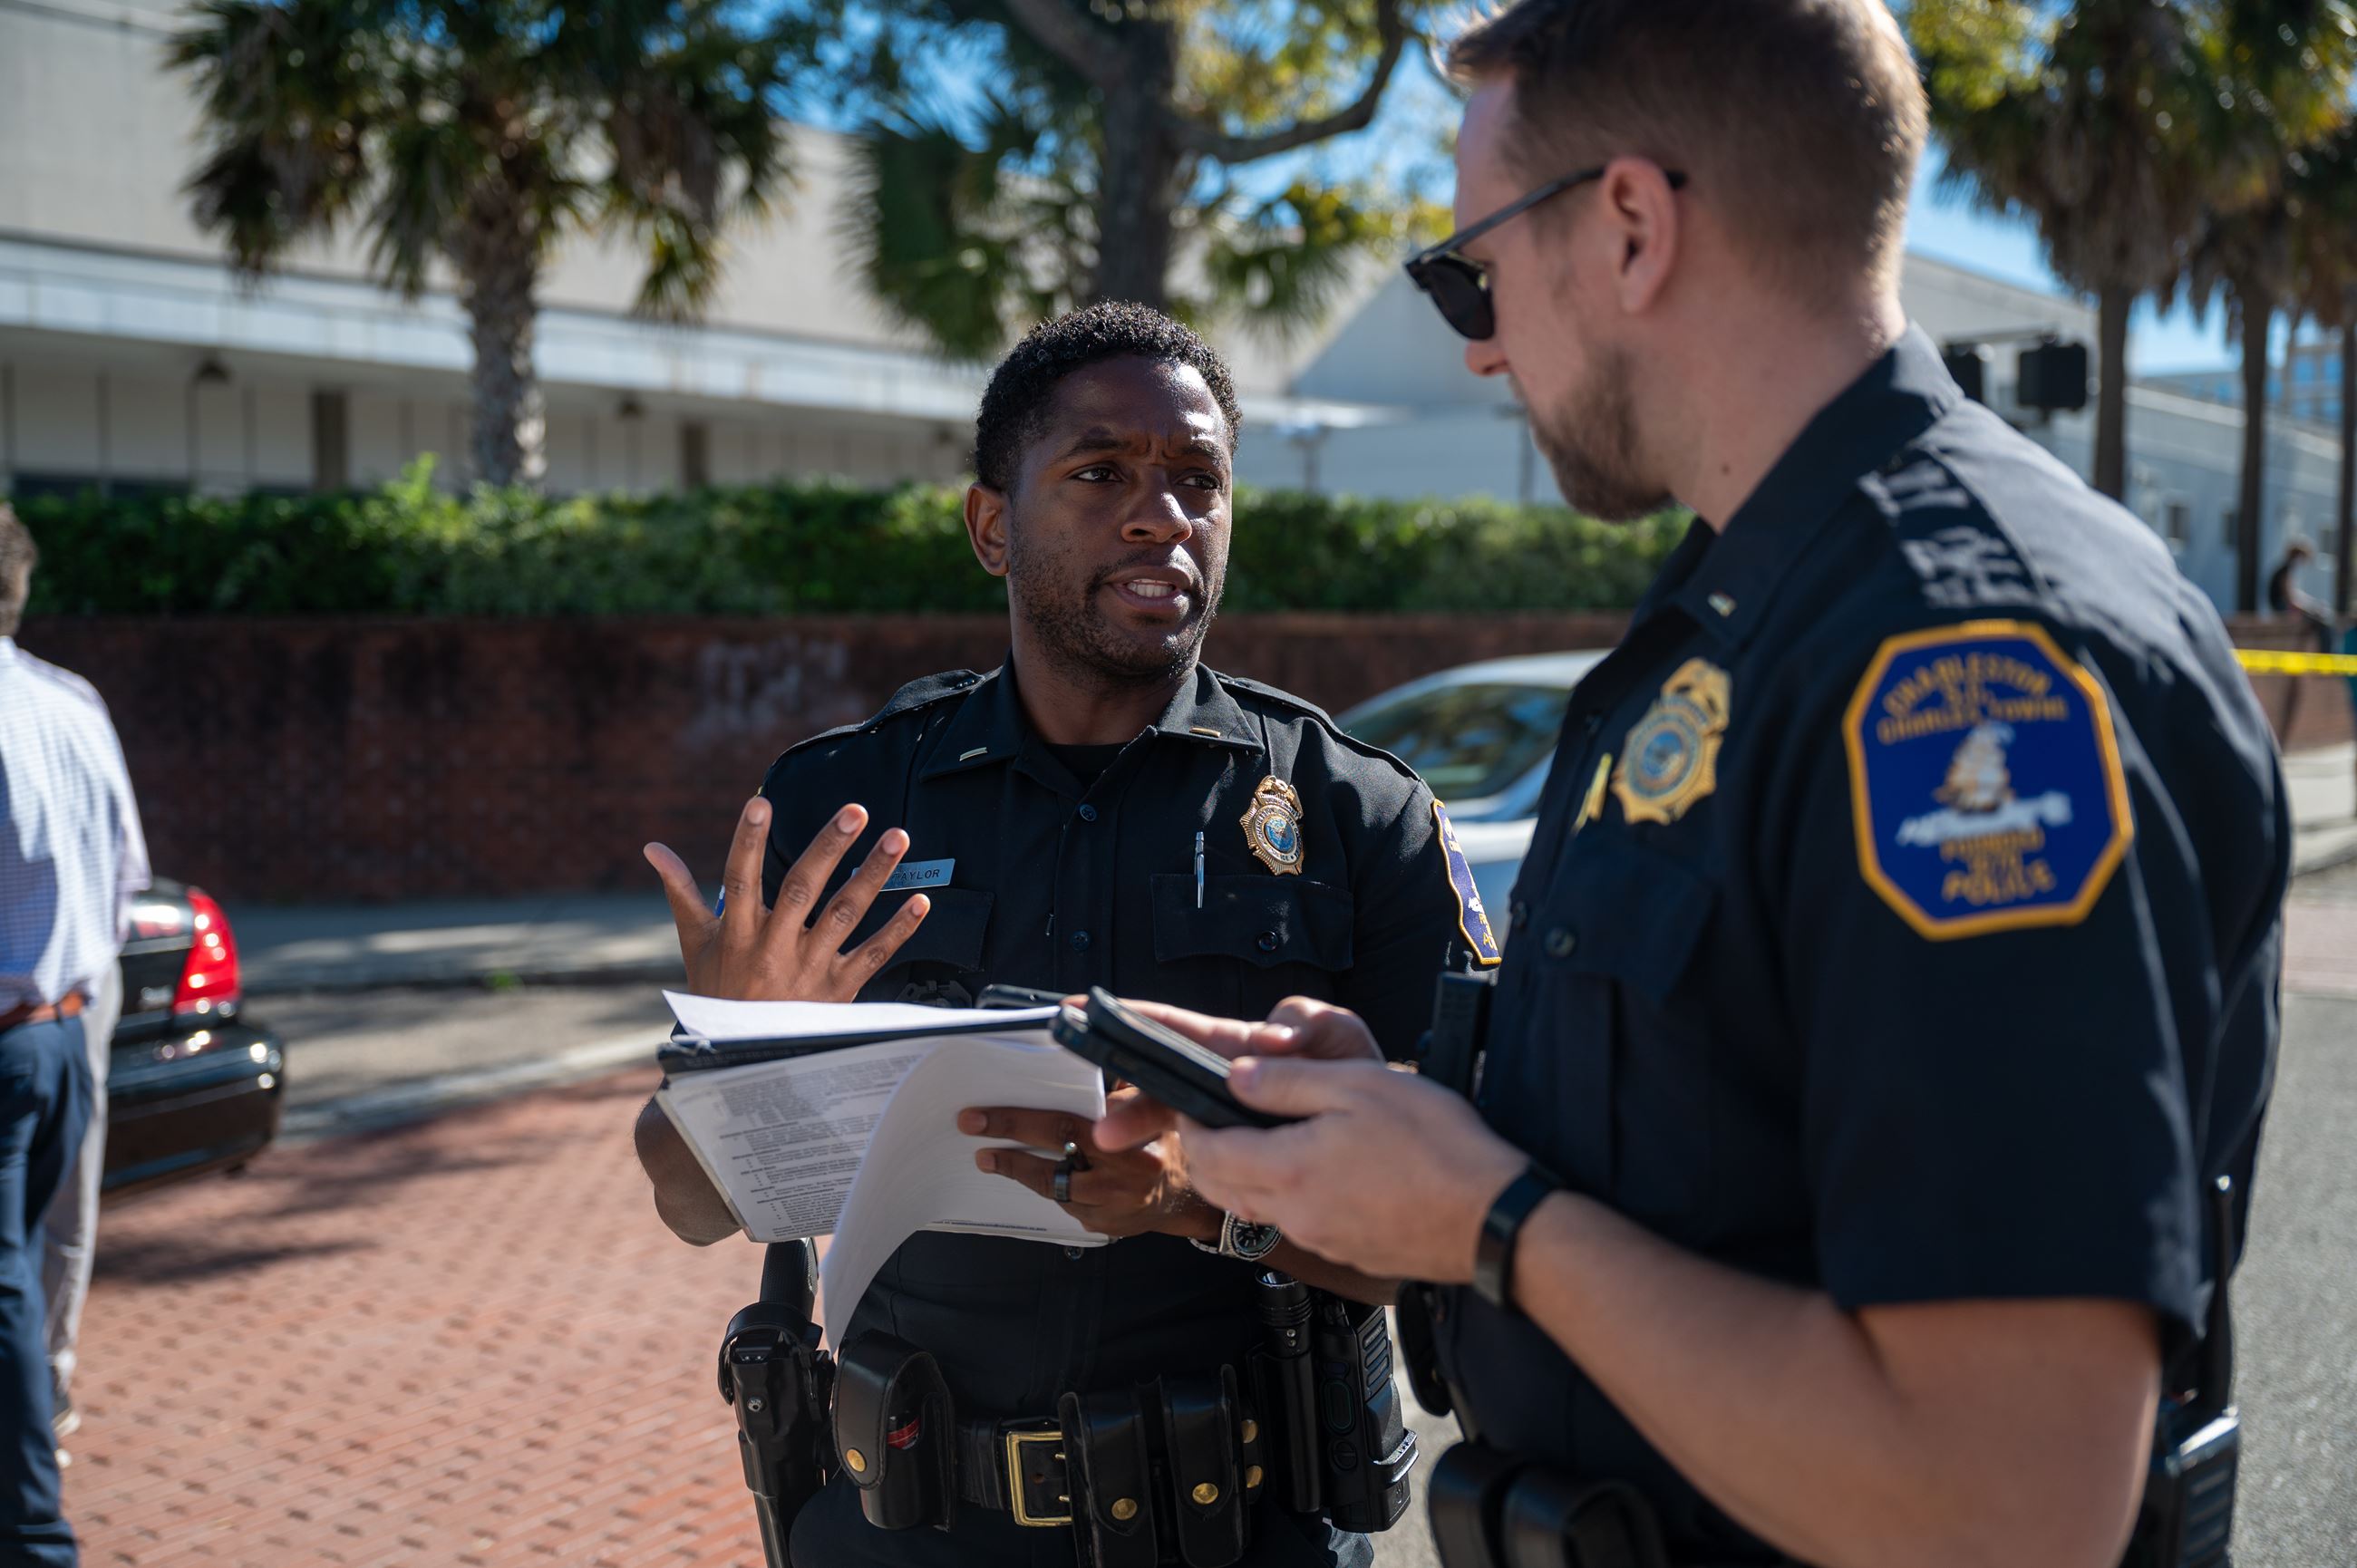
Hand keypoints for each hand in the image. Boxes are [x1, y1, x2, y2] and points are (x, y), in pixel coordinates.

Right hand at [644, 798, 930, 1000]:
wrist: (744, 1057)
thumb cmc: (719, 990)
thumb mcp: (695, 943)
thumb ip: (681, 891)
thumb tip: (653, 847)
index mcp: (736, 933)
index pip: (739, 880)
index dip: (747, 842)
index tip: (761, 804)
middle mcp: (774, 947)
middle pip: (804, 889)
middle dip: (829, 847)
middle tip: (855, 811)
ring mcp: (809, 968)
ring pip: (845, 914)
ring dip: (873, 874)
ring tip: (897, 837)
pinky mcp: (838, 989)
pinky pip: (873, 955)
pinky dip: (899, 929)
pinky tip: (921, 900)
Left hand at [959, 1090, 1216, 1241]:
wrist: (1185, 1198)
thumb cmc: (1165, 1143)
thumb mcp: (1152, 1106)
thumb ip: (1117, 1089)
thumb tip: (1074, 1062)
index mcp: (1135, 1132)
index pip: (1069, 1120)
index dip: (1024, 1116)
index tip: (989, 1105)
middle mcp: (1124, 1169)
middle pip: (1055, 1145)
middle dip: (1009, 1131)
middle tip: (972, 1123)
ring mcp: (1112, 1202)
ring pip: (1052, 1183)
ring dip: (1016, 1168)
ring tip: (988, 1157)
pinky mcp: (1101, 1224)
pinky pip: (1063, 1204)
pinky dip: (1043, 1187)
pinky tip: (1026, 1174)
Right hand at [1093, 995, 1380, 1152]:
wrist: (1385, 1126)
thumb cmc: (1353, 1070)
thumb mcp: (1335, 1031)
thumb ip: (1304, 1023)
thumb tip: (1273, 1040)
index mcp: (1238, 1049)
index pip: (1176, 1031)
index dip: (1130, 1020)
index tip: (1080, 1010)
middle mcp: (1226, 1085)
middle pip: (1164, 1088)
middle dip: (1130, 1101)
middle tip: (1103, 1121)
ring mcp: (1233, 1121)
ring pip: (1181, 1128)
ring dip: (1154, 1135)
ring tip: (1124, 1144)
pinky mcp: (1249, 1154)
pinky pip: (1216, 1161)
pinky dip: (1205, 1168)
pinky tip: (1199, 1176)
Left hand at [1105, 1006, 1524, 1281]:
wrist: (1492, 1219)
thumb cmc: (1437, 1147)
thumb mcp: (1359, 1087)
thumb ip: (1288, 1081)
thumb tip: (1236, 1076)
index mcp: (1288, 1169)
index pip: (1208, 1153)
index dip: (1191, 1124)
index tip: (1194, 1100)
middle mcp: (1295, 1213)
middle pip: (1222, 1188)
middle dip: (1207, 1153)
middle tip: (1215, 1119)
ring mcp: (1322, 1239)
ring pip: (1258, 1208)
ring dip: (1245, 1175)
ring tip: (1264, 1138)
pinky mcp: (1348, 1252)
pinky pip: (1298, 1223)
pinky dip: (1287, 1196)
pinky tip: (1317, 1171)